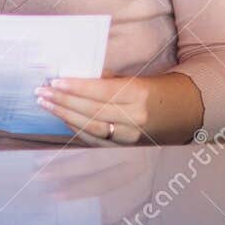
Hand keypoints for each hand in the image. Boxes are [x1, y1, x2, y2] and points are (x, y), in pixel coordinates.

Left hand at [35, 76, 153, 145]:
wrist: (182, 112)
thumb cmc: (151, 89)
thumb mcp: (133, 78)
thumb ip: (105, 79)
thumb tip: (73, 76)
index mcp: (138, 94)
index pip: (102, 91)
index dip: (77, 88)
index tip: (55, 82)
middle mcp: (135, 118)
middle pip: (93, 111)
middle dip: (64, 101)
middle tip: (42, 92)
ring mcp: (130, 137)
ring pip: (92, 128)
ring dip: (65, 116)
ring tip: (46, 104)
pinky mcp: (125, 148)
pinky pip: (95, 140)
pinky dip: (76, 129)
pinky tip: (62, 118)